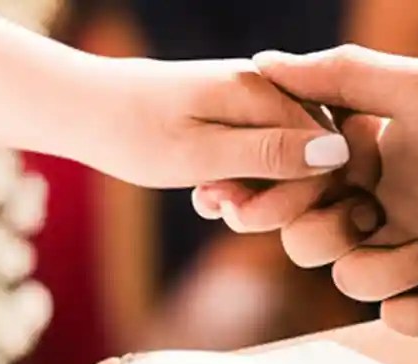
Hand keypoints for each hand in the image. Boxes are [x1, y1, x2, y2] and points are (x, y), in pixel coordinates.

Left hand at [56, 58, 347, 210]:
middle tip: (226, 216)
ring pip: (288, 166)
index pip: (325, 154)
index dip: (297, 199)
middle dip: (276, 201)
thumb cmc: (133, 131)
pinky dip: (241, 186)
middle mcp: (270, 90)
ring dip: (255, 197)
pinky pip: (264, 160)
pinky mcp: (240, 118)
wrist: (79, 108)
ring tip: (210, 202)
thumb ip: (271, 156)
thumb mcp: (203, 155)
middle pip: (312, 161)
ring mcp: (256, 103)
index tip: (244, 220)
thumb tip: (339, 154)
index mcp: (266, 92)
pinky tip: (207, 196)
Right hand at [208, 46, 417, 335]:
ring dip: (392, 271)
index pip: (297, 194)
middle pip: (311, 246)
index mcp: (368, 169)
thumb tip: (262, 62)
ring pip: (356, 286)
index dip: (289, 198)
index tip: (315, 186)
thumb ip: (342, 77)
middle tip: (373, 213)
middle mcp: (386, 215)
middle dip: (331, 237)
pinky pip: (408, 322)